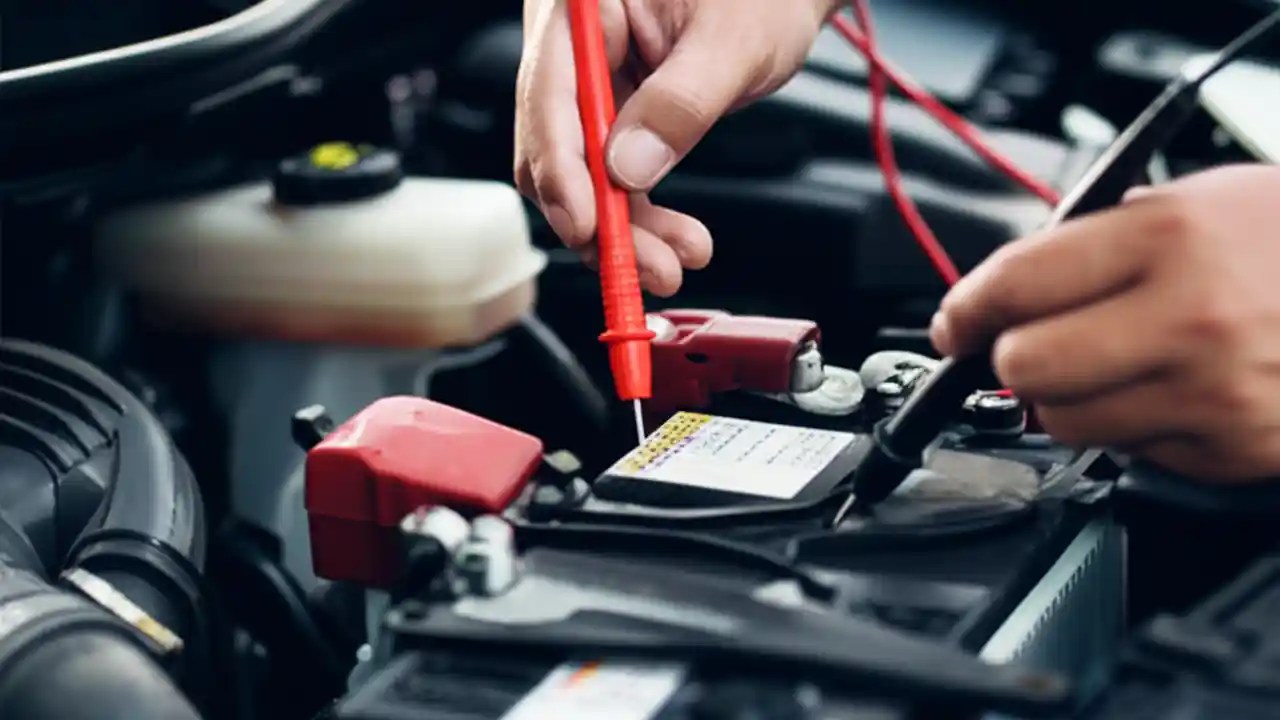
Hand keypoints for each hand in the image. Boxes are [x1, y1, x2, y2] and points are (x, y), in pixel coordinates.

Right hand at [515, 0, 840, 294]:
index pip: (548, 91)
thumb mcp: (733, 42)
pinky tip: (672, 243)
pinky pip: (609, 177)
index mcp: (583, 3)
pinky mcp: (610, 114)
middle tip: (646, 265)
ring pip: (580, 174)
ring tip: (672, 265)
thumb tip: (628, 169)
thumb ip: (681, 103)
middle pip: (552, 143)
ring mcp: (587, 81)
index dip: (561, 166)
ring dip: (622, 230)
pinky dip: (637, 217)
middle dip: (597, 215)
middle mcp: (571, 42)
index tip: (587, 224)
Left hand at [930, 164, 1279, 482]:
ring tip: (1110, 362)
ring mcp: (1213, 394)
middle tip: (1025, 343)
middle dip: (1010, 356)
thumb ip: (1100, 240)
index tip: (955, 321)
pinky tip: (1173, 388)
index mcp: (1169, 239)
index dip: (966, 307)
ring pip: (1065, 422)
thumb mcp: (1200, 200)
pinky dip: (1133, 425)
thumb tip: (1011, 289)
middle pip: (1023, 366)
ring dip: (1065, 397)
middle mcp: (1188, 320)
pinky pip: (1132, 452)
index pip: (1015, 284)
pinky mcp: (1233, 450)